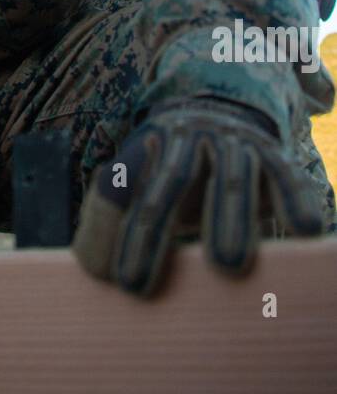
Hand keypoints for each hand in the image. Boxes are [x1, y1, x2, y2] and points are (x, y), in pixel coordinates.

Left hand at [73, 98, 323, 297]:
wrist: (222, 106)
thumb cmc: (174, 168)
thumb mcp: (140, 181)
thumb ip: (114, 220)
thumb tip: (87, 272)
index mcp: (142, 148)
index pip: (116, 187)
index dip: (105, 230)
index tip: (100, 277)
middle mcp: (184, 139)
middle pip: (167, 185)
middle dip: (150, 235)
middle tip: (136, 287)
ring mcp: (229, 141)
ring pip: (228, 178)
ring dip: (229, 219)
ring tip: (227, 266)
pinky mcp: (269, 151)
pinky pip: (284, 175)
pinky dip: (294, 200)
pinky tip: (305, 230)